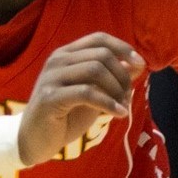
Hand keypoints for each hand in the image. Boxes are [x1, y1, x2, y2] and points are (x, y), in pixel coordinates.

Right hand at [19, 32, 144, 164]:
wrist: (36, 139)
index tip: (141, 64)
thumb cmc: (67, 115)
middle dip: (123, 76)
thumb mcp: (95, 94)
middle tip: (128, 96)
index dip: (123, 48)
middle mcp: (57, 61)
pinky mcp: (50, 97)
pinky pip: (87, 93)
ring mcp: (51, 77)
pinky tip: (119, 114)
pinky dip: (109, 103)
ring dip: (117, 90)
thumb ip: (113, 78)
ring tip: (123, 106)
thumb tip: (138, 64)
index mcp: (67, 55)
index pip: (99, 39)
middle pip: (102, 55)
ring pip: (96, 70)